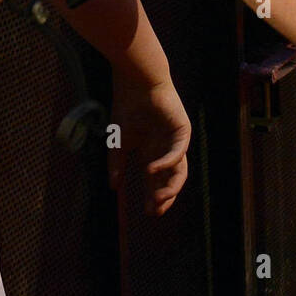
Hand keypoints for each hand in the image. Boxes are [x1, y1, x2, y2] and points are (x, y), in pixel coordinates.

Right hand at [107, 76, 190, 215]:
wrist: (135, 82)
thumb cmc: (127, 107)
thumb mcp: (118, 141)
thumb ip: (116, 163)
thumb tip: (114, 187)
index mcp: (152, 152)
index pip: (156, 180)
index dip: (153, 196)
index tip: (147, 213)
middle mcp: (165, 149)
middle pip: (170, 179)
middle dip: (164, 196)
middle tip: (155, 210)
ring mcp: (175, 140)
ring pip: (179, 170)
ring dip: (170, 186)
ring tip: (159, 199)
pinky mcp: (182, 130)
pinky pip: (178, 152)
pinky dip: (167, 163)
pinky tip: (152, 170)